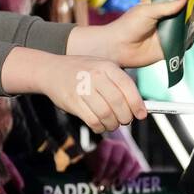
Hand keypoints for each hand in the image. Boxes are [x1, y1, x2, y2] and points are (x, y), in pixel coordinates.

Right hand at [6, 49, 144, 132]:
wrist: (52, 70)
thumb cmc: (83, 72)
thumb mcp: (103, 69)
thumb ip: (120, 85)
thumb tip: (139, 108)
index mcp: (107, 67)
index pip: (128, 87)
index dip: (137, 104)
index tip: (141, 115)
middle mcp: (95, 76)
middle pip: (118, 104)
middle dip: (126, 117)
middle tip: (125, 120)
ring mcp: (82, 89)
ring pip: (106, 114)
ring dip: (113, 124)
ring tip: (113, 123)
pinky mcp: (73, 102)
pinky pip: (93, 121)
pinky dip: (100, 127)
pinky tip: (101, 124)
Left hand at [68, 0, 186, 67]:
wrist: (118, 48)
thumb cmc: (129, 25)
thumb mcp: (148, 11)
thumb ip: (167, 6)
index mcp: (160, 6)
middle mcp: (166, 20)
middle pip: (184, 14)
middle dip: (193, 11)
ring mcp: (168, 34)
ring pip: (185, 30)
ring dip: (193, 26)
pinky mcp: (168, 49)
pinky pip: (182, 45)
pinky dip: (188, 42)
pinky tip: (192, 36)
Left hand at [86, 134, 142, 184]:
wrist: (104, 161)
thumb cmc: (96, 163)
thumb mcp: (91, 164)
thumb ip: (92, 170)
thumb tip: (95, 183)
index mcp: (106, 144)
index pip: (103, 156)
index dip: (100, 169)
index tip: (96, 179)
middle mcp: (119, 146)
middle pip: (115, 161)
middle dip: (109, 175)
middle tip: (104, 184)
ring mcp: (129, 152)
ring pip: (129, 162)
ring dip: (121, 175)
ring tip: (115, 184)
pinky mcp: (136, 161)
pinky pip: (137, 166)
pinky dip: (132, 175)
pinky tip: (125, 181)